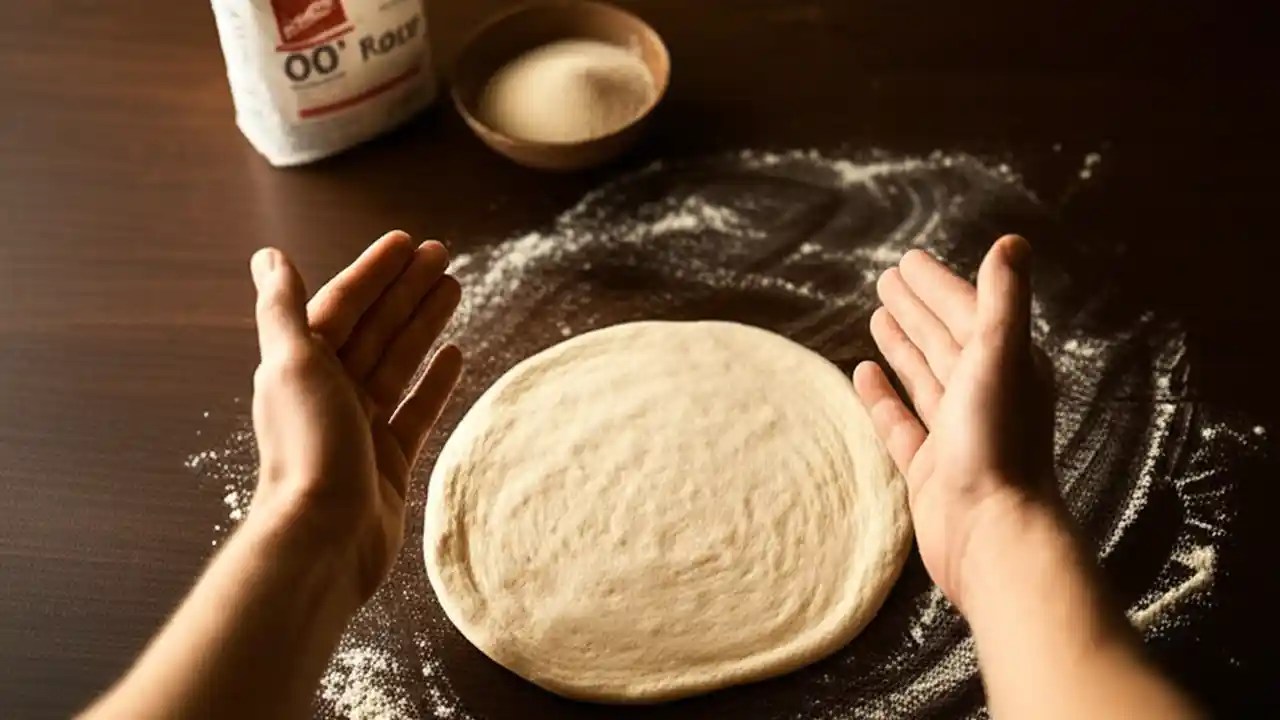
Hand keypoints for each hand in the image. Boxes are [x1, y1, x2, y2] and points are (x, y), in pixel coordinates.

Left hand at [248, 231, 462, 603]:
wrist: (324, 540)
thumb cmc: (308, 451)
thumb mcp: (292, 368)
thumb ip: (282, 310)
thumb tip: (266, 256)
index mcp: (303, 366)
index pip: (344, 305)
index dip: (374, 273)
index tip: (408, 242)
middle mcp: (330, 392)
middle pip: (375, 328)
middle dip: (407, 290)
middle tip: (444, 255)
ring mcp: (361, 426)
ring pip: (398, 362)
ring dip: (424, 324)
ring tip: (455, 289)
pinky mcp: (389, 460)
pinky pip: (416, 409)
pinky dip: (434, 381)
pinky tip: (455, 354)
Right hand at [853, 235, 1056, 608]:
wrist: (991, 535)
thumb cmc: (999, 446)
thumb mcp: (1001, 359)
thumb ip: (1005, 300)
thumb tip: (1012, 241)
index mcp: (1009, 366)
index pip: (968, 311)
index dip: (939, 284)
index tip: (909, 260)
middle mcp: (985, 395)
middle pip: (945, 338)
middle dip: (918, 306)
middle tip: (888, 278)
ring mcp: (956, 432)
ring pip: (924, 375)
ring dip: (903, 344)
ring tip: (877, 316)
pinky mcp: (929, 466)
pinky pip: (901, 420)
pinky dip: (883, 395)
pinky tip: (862, 374)